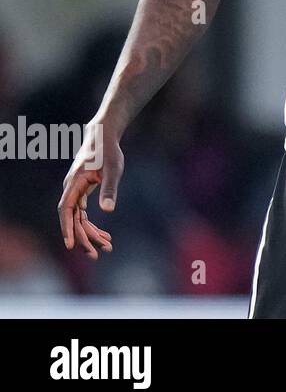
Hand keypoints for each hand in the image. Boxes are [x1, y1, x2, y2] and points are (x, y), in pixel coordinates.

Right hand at [57, 122, 121, 259]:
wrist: (103, 136)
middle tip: (96, 255)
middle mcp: (72, 190)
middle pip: (72, 219)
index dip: (67, 228)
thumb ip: (109, 189)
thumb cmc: (108, 151)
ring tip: (106, 248)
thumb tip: (107, 210)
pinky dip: (93, 225)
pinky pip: (84, 214)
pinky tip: (105, 236)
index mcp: (74, 184)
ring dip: (90, 234)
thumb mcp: (112, 169)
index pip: (66, 211)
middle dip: (83, 237)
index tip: (71, 245)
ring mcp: (76, 192)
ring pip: (79, 219)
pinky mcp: (83, 192)